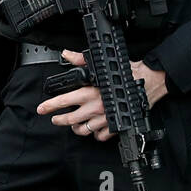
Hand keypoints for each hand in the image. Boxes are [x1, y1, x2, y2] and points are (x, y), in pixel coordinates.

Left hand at [35, 50, 166, 140]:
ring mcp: (104, 118)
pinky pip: (99, 136)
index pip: (63, 101)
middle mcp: (95, 107)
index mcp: (90, 91)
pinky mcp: (114, 126)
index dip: (50, 106)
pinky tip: (93, 129)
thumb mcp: (101, 65)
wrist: (148, 83)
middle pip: (70, 120)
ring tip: (73, 125)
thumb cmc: (127, 74)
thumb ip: (81, 59)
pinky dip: (95, 134)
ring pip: (83, 130)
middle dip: (59, 120)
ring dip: (76, 128)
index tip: (42, 109)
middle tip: (55, 119)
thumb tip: (67, 54)